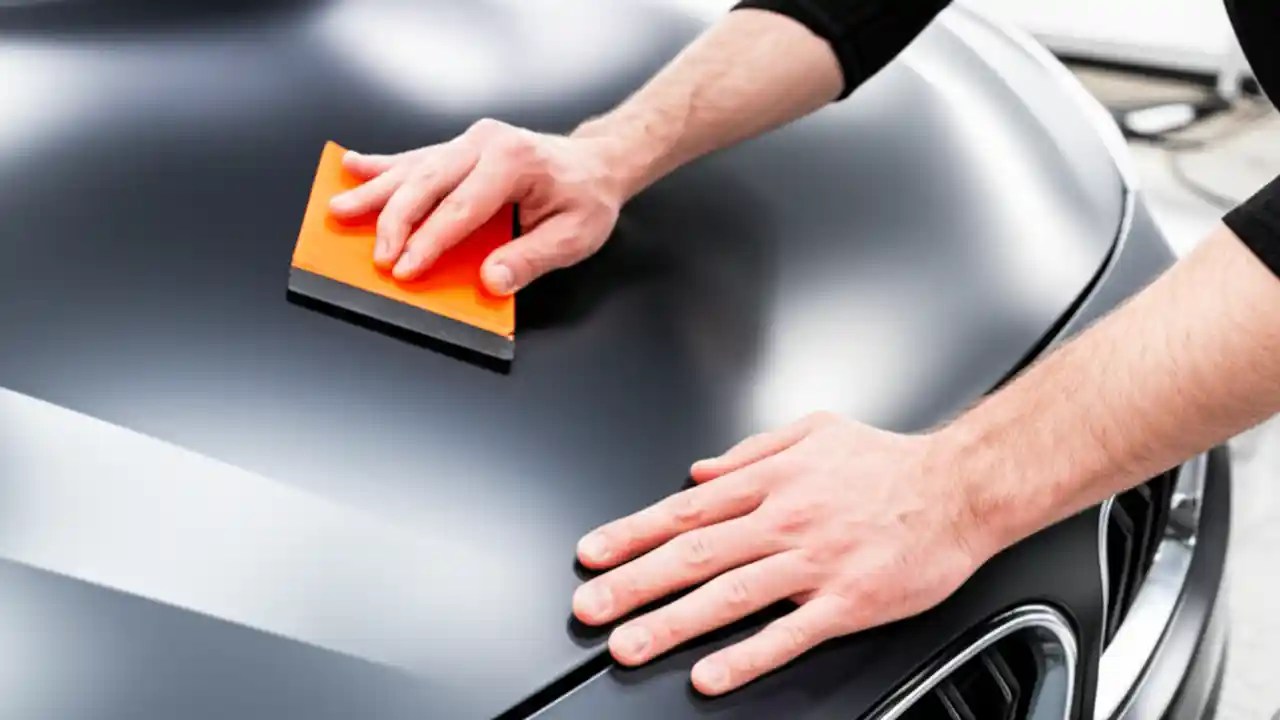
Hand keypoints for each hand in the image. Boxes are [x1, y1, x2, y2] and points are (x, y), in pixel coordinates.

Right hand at [328, 119, 625, 294]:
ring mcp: (470, 141)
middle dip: (395, 221)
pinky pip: (417, 159)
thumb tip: (491, 281)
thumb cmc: (586, 197)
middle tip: (377, 257)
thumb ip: (530, 260)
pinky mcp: (461, 148)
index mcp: (513, 161)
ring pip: (413, 168)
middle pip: (427, 183)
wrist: (597, 164)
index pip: (461, 208)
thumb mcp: (574, 236)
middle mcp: (486, 143)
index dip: (429, 242)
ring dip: (374, 191)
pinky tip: (353, 166)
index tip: (404, 269)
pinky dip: (384, 166)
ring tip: (339, 208)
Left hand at [572, 412, 996, 695]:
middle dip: (633, 582)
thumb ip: (750, 449)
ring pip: (729, 594)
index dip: (633, 533)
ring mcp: (814, 563)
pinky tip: (712, 674)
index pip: (686, 509)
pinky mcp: (847, 602)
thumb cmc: (888, 463)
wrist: (961, 487)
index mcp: (772, 481)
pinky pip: (788, 633)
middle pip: (694, 553)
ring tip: (630, 644)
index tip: (595, 554)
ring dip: (672, 622)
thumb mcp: (813, 430)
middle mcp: (784, 520)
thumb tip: (699, 470)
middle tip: (590, 606)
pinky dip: (746, 655)